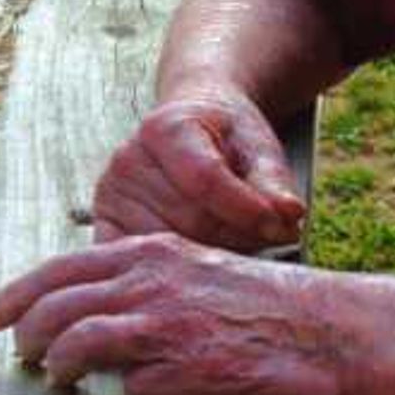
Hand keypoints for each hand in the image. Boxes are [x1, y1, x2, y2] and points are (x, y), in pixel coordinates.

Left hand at [0, 233, 352, 394]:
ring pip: (79, 346)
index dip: (13, 295)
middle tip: (23, 356)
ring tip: (59, 380)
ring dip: (61, 368)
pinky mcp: (185, 370)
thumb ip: (142, 282)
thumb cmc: (258, 302)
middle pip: (55, 308)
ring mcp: (165, 327)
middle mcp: (148, 283)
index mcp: (148, 253)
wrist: (319, 329)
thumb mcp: (192, 268)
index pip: (57, 269)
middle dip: (27, 337)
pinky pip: (132, 389)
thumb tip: (91, 312)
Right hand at [92, 91, 306, 250]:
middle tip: (262, 234)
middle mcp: (128, 160)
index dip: (249, 210)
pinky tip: (196, 262)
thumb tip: (289, 214)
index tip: (285, 228)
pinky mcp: (105, 224)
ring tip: (231, 238)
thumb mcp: (257, 146)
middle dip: (238, 236)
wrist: (191, 127)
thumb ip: (273, 181)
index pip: (206, 179)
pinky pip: (139, 260)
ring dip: (212, 255)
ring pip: (171, 249)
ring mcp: (110, 195)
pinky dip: (172, 267)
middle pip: (192, 221)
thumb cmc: (226, 139)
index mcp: (165, 128)